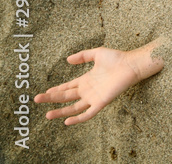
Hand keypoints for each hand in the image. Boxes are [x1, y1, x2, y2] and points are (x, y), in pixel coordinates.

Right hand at [35, 41, 163, 124]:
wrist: (132, 64)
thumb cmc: (117, 58)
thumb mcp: (97, 53)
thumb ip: (83, 55)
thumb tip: (67, 60)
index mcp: (86, 79)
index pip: (68, 87)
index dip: (56, 90)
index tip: (44, 92)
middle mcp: (88, 89)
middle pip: (66, 97)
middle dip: (52, 99)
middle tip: (37, 99)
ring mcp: (94, 97)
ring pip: (74, 107)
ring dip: (61, 112)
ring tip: (47, 114)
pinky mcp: (101, 102)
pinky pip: (88, 114)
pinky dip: (78, 119)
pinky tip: (67, 121)